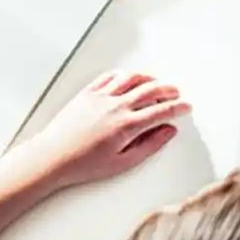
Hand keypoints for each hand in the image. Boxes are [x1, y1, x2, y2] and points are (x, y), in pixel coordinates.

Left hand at [13, 70, 190, 189]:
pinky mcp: (87, 93)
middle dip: (168, 89)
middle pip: (150, 89)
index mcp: (126, 125)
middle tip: (176, 93)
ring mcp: (100, 96)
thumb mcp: (123, 163)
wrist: (52, 157)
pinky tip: (130, 78)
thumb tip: (168, 131)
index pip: (161, 110)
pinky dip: (124, 74)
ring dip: (148, 78)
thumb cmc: (84, 164)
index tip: (186, 106)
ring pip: (131, 78)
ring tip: (156, 82)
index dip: (178, 107)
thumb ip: (150, 145)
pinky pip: (110, 76)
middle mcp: (115, 106)